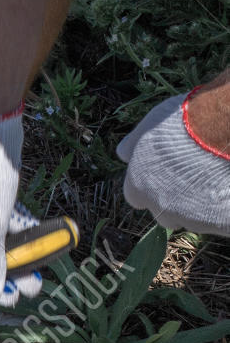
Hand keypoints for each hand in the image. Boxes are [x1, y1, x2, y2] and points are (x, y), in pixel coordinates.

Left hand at [116, 91, 229, 236]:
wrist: (226, 130)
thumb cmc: (187, 121)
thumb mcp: (153, 124)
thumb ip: (135, 143)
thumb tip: (123, 154)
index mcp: (137, 185)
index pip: (136, 196)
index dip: (152, 184)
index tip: (168, 171)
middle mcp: (159, 205)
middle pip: (162, 211)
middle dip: (174, 199)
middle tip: (193, 176)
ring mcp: (188, 216)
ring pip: (189, 218)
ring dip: (196, 205)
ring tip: (212, 180)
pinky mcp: (215, 221)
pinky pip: (214, 220)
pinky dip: (218, 208)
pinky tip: (224, 187)